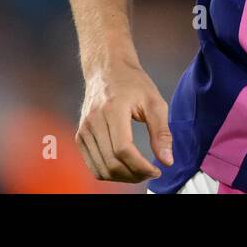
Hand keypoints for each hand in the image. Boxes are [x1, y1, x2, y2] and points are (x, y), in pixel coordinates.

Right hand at [76, 57, 173, 180]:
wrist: (106, 69)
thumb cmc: (132, 83)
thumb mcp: (154, 102)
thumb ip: (162, 132)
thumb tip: (167, 161)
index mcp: (113, 109)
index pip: (123, 150)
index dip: (141, 167)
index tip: (157, 171)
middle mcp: (94, 121)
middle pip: (111, 163)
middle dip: (134, 175)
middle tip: (150, 173)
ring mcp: (84, 129)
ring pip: (101, 169)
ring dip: (122, 178)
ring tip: (139, 172)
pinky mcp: (80, 135)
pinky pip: (93, 165)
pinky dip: (109, 173)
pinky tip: (125, 167)